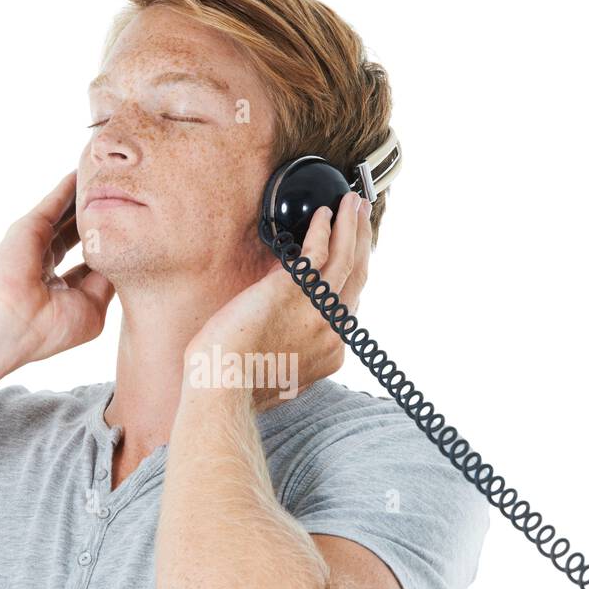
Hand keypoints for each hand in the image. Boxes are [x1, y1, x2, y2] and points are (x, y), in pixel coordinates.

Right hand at [0, 170, 115, 367]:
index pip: (90, 264)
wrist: (14, 323)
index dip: (109, 252)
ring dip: (85, 201)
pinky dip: (67, 187)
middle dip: (98, 223)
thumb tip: (125, 259)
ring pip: (67, 217)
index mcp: (60, 290)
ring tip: (108, 183)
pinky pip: (54, 202)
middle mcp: (47, 266)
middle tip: (122, 203)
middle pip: (79, 237)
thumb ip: (107, 282)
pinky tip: (83, 172)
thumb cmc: (52, 326)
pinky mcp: (30, 227)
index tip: (133, 238)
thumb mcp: (92, 308)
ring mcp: (37, 245)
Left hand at [186, 190, 371, 408]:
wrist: (224, 384)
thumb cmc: (238, 385)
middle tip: (363, 217)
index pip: (348, 308)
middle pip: (356, 277)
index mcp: (330, 352)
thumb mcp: (282, 375)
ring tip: (353, 203)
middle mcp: (331, 330)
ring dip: (351, 227)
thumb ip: (294, 352)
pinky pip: (317, 251)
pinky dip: (324, 229)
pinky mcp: (293, 290)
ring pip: (345, 259)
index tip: (349, 259)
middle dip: (362, 243)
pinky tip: (323, 213)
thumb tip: (288, 332)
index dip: (350, 278)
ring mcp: (317, 309)